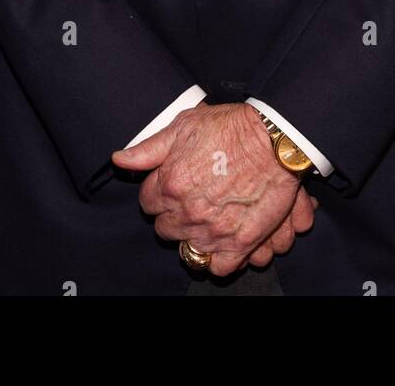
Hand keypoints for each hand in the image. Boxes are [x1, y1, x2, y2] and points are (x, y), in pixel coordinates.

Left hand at [111, 101, 314, 274]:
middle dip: (174, 215)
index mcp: (170, 182)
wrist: (275, 139)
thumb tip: (119, 159)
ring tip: (207, 219)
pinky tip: (222, 240)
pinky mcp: (239, 243)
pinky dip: (219, 258)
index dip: (158, 193)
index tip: (171, 187)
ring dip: (195, 236)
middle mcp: (187, 211)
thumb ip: (149, 148)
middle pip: (165, 228)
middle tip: (191, 201)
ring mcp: (213, 230)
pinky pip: (218, 267)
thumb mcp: (184, 126)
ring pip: (188, 249)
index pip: (147, 203)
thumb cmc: (232, 127)